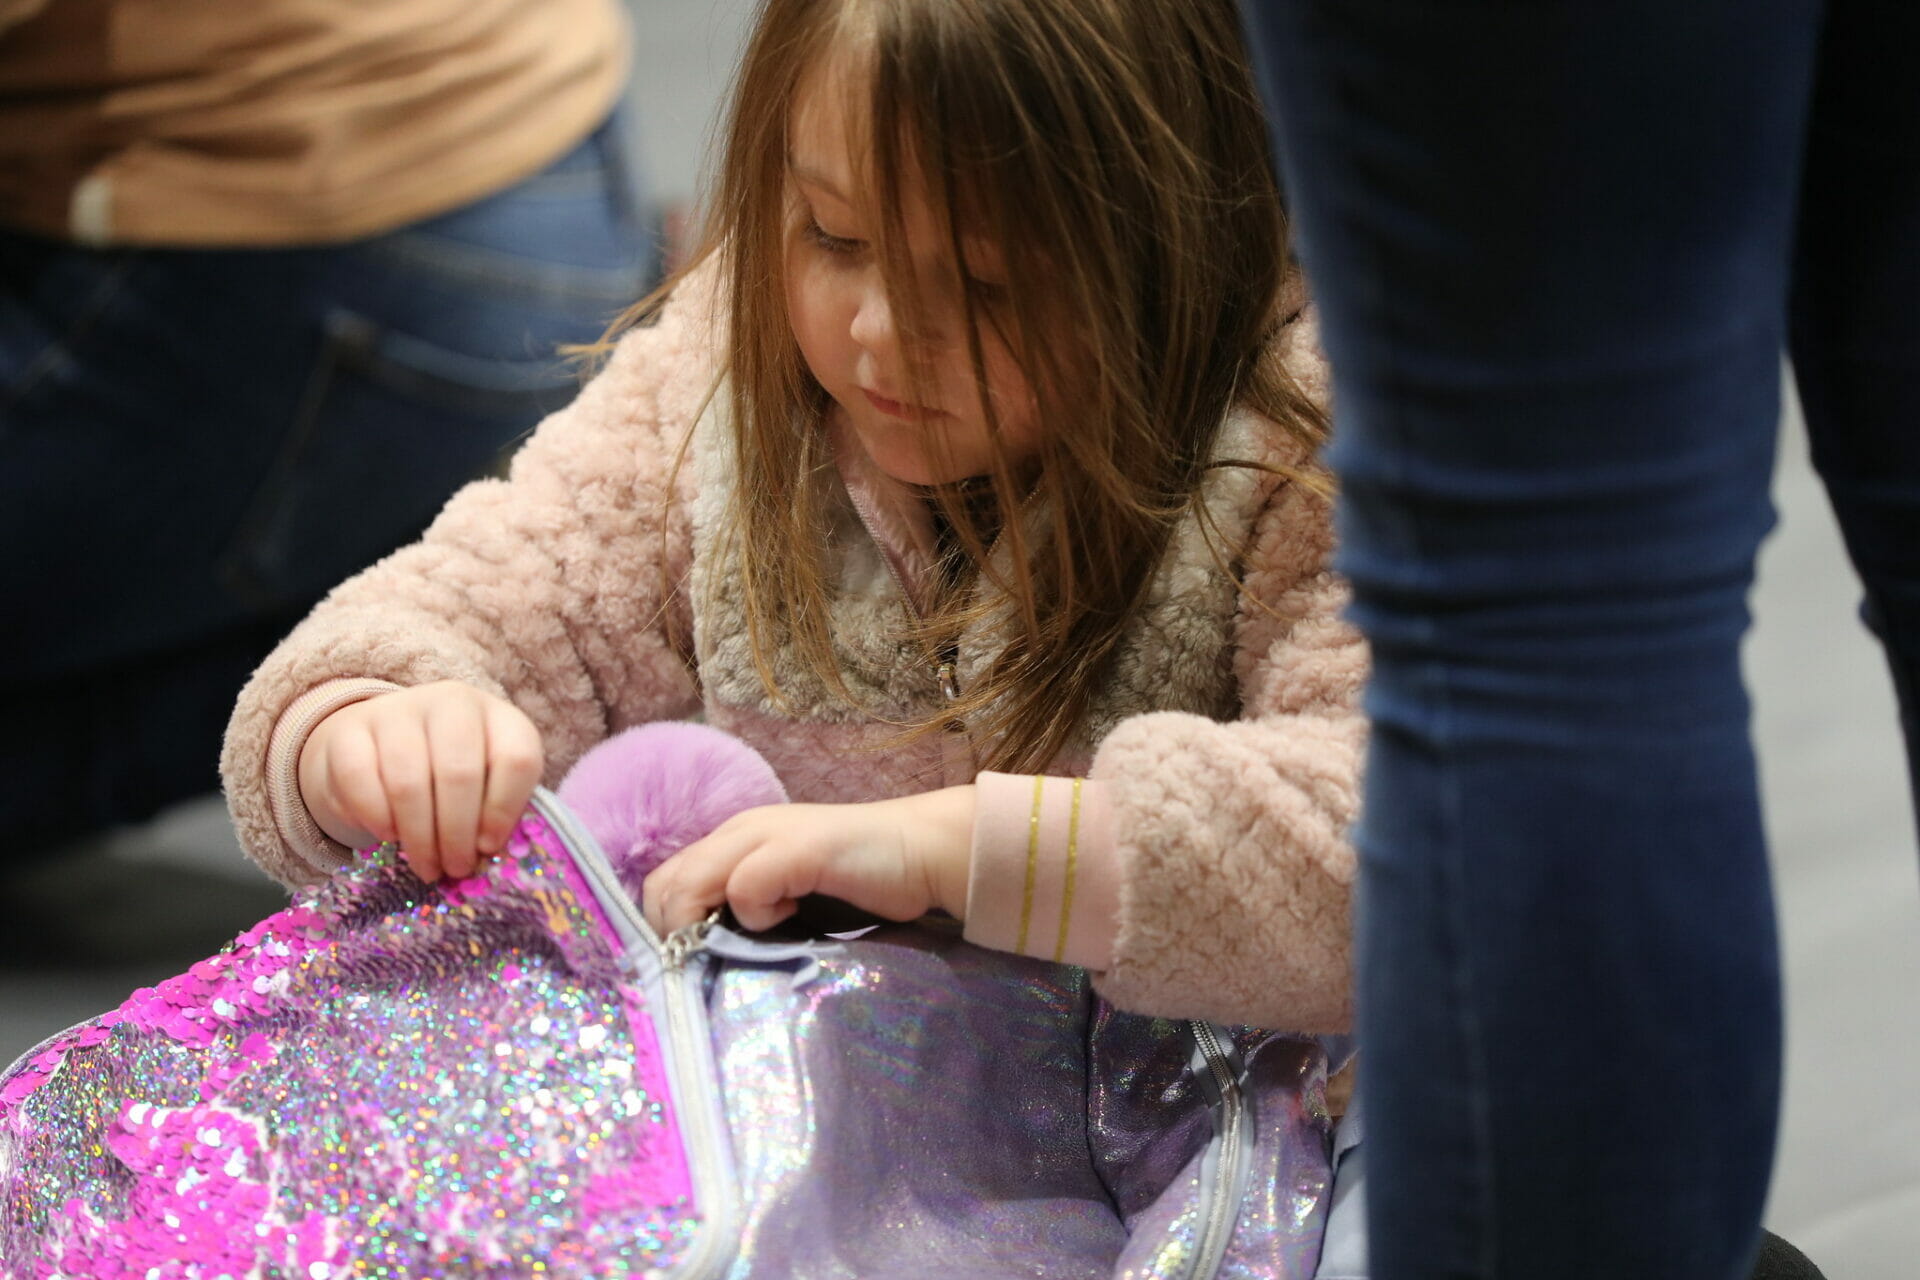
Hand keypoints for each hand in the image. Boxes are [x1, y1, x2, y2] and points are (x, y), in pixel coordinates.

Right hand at [297, 680, 544, 881]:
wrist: (380, 747)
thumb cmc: (447, 778)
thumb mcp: (484, 788)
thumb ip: (492, 814)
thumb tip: (483, 857)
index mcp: (499, 718)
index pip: (516, 758)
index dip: (504, 810)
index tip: (488, 847)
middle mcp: (452, 703)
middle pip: (459, 773)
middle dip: (457, 834)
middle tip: (454, 869)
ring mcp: (398, 710)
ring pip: (409, 781)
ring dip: (419, 836)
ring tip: (426, 865)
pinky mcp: (349, 729)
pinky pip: (360, 779)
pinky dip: (376, 816)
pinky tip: (389, 835)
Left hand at [641, 787, 975, 936]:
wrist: (925, 851)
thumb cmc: (860, 883)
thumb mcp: (790, 898)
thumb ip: (748, 914)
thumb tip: (705, 960)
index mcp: (734, 840)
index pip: (662, 883)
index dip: (665, 927)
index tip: (693, 962)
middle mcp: (740, 830)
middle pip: (663, 885)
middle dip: (675, 934)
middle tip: (714, 962)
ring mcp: (765, 835)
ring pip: (689, 884)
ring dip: (704, 928)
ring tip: (746, 945)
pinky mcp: (797, 849)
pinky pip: (744, 887)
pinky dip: (757, 915)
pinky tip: (792, 917)